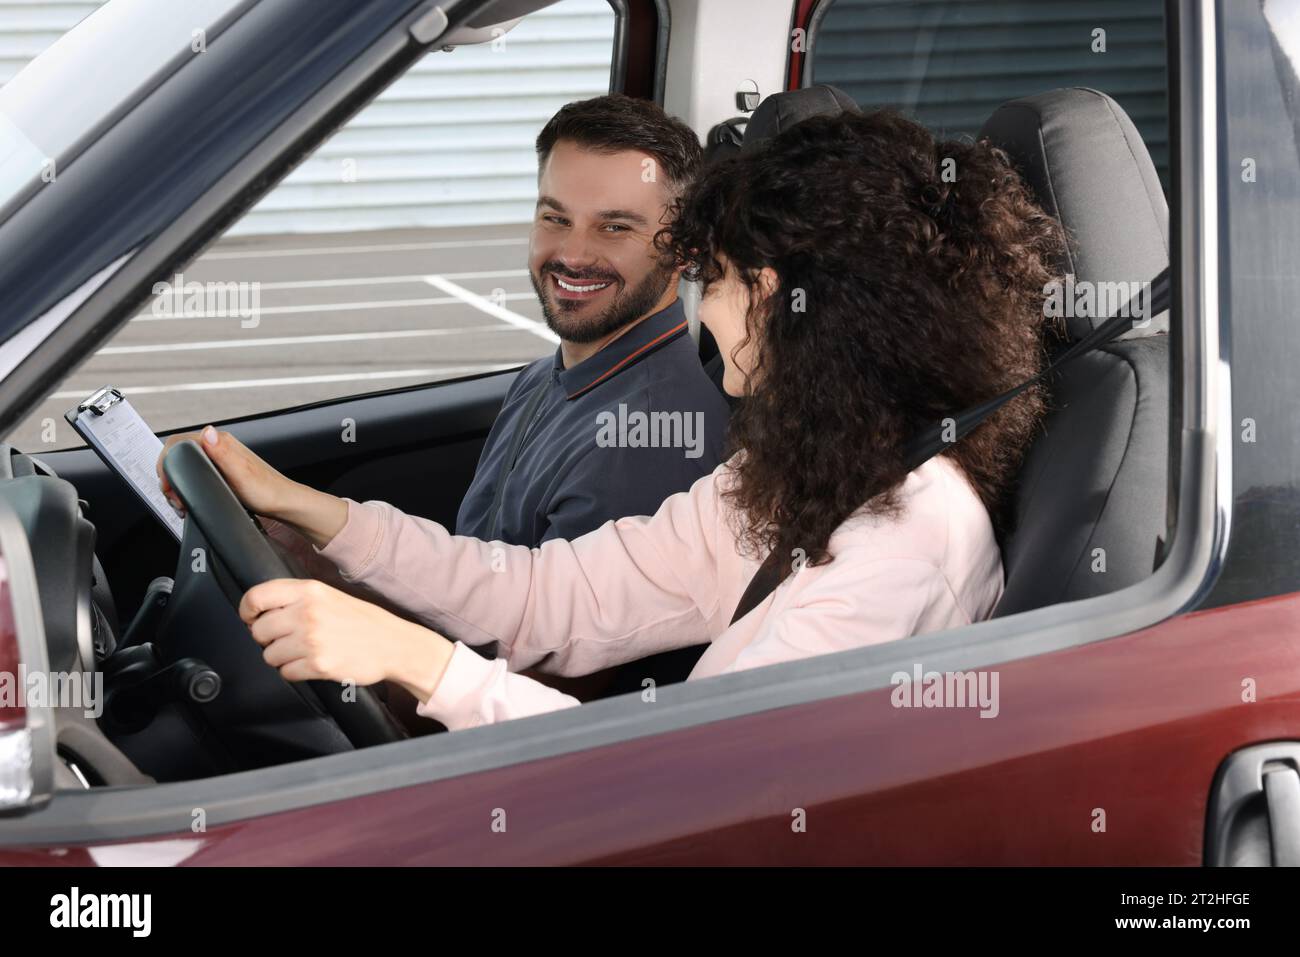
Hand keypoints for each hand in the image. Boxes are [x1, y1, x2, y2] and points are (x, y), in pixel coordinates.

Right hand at [157, 425, 346, 546]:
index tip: (168, 484)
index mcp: (220, 442)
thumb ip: (223, 452)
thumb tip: (208, 432)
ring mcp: (220, 458)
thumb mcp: (240, 474)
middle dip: (170, 475)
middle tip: (176, 497)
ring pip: (186, 464)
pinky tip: (193, 498)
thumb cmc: (266, 492)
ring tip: (182, 500)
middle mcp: (219, 446)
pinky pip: (196, 472)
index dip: (166, 463)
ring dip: (178, 483)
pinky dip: (189, 485)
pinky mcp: (222, 470)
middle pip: (178, 454)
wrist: (282, 504)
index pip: (177, 442)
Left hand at [239, 578, 454, 700]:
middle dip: (267, 639)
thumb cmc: (362, 621)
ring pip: (269, 654)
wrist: (394, 644)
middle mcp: (307, 613)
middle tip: (285, 639)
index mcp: (309, 591)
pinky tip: (311, 663)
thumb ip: (297, 598)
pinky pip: (286, 672)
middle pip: (258, 630)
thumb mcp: (329, 595)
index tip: (250, 619)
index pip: (256, 597)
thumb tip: (261, 611)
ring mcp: (312, 640)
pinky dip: (294, 671)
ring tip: (302, 652)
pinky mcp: (318, 665)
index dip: (247, 611)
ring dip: (281, 657)